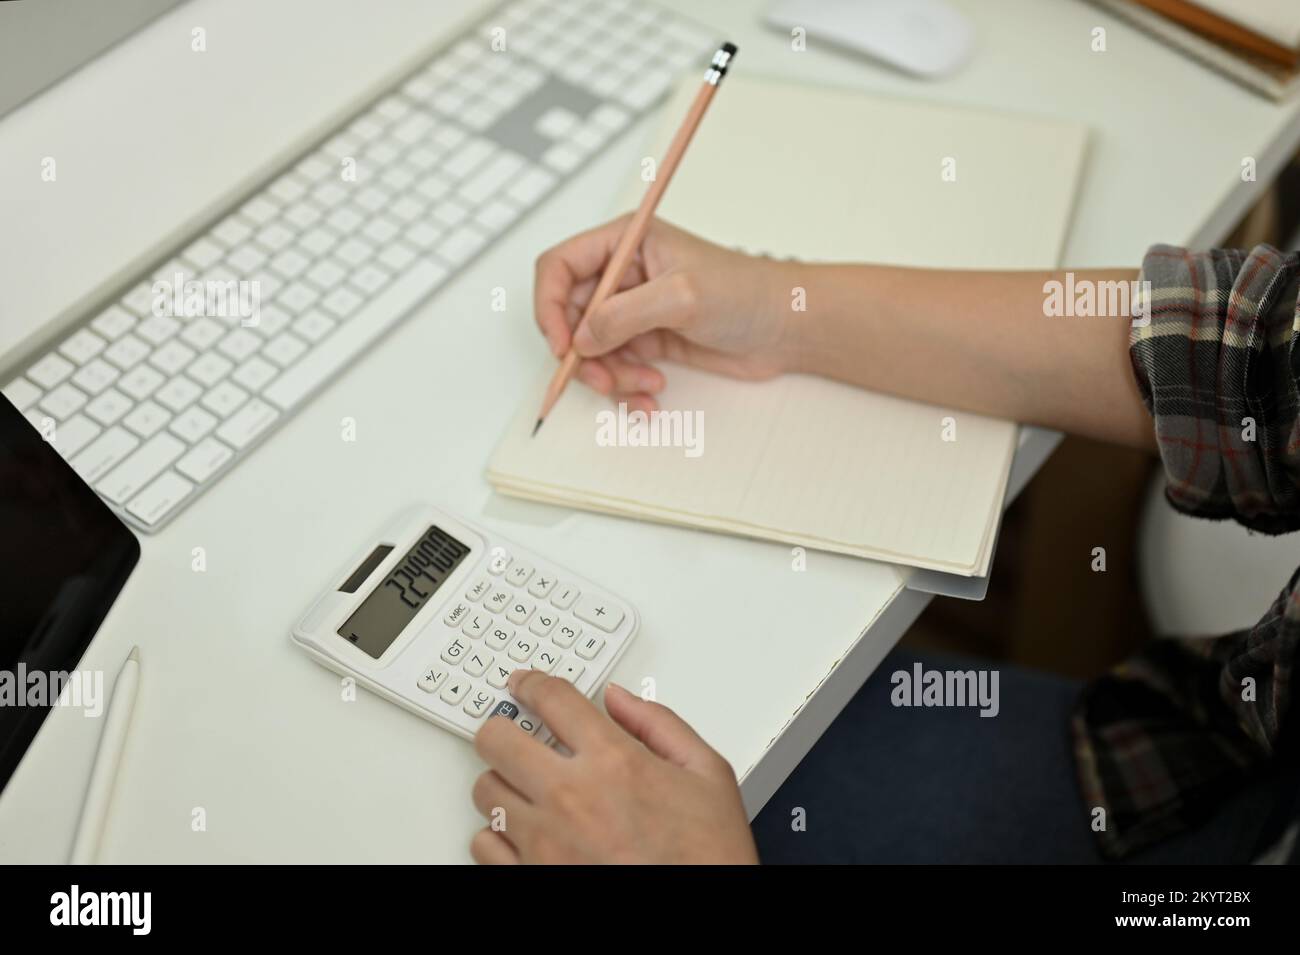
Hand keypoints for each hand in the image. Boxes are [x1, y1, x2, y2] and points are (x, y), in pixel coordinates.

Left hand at [470, 670, 758, 863]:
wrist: (705, 916)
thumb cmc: (708, 857)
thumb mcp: (708, 774)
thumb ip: (661, 724)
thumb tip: (621, 699)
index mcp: (615, 762)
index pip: (551, 698)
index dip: (531, 682)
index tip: (525, 684)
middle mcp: (571, 798)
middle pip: (496, 739)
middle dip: (503, 729)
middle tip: (514, 734)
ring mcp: (545, 842)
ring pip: (486, 790)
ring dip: (503, 782)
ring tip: (528, 788)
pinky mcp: (531, 877)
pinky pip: (485, 844)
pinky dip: (499, 834)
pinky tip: (525, 830)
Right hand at [533, 216, 798, 411]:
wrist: (785, 327)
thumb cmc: (746, 292)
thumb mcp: (681, 296)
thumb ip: (624, 315)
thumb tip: (581, 338)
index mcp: (624, 243)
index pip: (559, 267)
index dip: (549, 306)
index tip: (561, 344)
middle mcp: (622, 275)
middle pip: (569, 317)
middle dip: (582, 354)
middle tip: (604, 378)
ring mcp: (633, 311)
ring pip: (591, 351)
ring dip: (611, 377)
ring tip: (646, 386)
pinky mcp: (646, 341)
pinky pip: (616, 370)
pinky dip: (627, 389)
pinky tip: (652, 395)